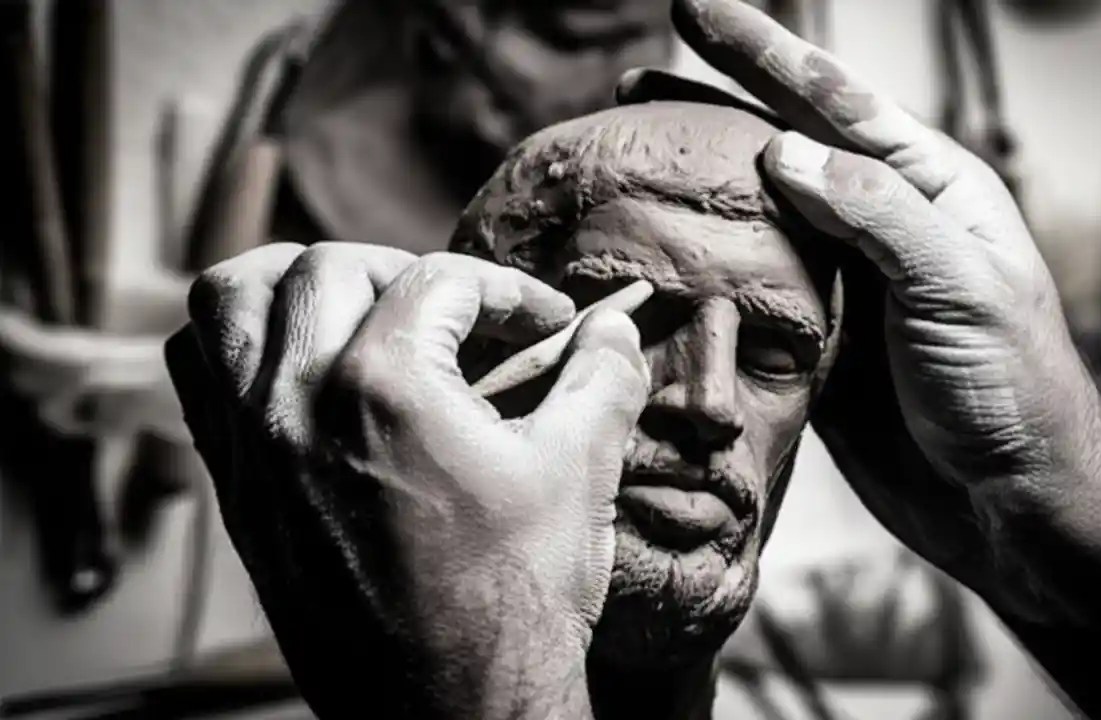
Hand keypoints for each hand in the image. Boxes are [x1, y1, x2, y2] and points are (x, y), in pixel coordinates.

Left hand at [166, 243, 648, 717]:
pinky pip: (200, 372)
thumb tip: (613, 328)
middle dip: (408, 271)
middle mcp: (296, 404)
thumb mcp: (580, 473)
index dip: (507, 290)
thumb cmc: (514, 601)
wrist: (449, 707)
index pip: (440, 281)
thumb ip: (604, 377)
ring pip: (233, 299)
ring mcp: (252, 446)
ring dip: (296, 281)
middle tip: (461, 312)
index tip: (545, 322)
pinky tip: (305, 364)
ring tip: (359, 306)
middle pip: (331, 266)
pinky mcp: (236, 486)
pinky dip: (243, 340)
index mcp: (383, 389)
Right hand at [620, 0, 1100, 612]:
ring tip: (635, 153)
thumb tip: (783, 150)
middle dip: (713, 105)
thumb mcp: (957, 283)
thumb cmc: (1010, 387)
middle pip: (783, 146)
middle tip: (636, 79)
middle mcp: (880, 225)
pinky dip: (705, 264)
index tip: (696, 9)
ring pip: (758, 215)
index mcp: (929, 188)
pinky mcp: (815, 340)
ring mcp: (844, 283)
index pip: (834, 102)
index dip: (763, 52)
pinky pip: (750, 288)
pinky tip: (663, 250)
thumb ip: (874, 211)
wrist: (1010, 501)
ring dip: (698, 185)